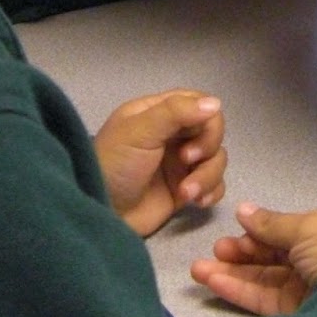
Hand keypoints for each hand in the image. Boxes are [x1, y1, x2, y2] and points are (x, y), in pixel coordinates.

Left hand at [93, 90, 227, 235]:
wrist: (99, 213)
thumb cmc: (114, 165)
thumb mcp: (139, 131)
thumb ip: (176, 112)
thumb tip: (215, 103)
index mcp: (159, 114)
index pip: (199, 104)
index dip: (205, 119)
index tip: (192, 136)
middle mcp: (173, 136)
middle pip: (212, 132)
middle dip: (206, 149)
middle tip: (185, 161)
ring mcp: (180, 165)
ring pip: (216, 160)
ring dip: (207, 176)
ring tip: (186, 194)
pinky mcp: (184, 191)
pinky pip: (213, 185)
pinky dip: (211, 192)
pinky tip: (196, 202)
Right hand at [189, 202, 316, 316]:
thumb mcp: (307, 227)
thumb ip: (270, 223)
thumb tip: (243, 210)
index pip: (290, 231)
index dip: (262, 231)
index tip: (236, 229)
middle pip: (275, 255)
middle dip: (243, 252)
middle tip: (216, 250)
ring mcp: (309, 291)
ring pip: (265, 279)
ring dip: (232, 273)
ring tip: (198, 269)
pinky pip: (263, 301)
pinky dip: (238, 291)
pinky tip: (213, 282)